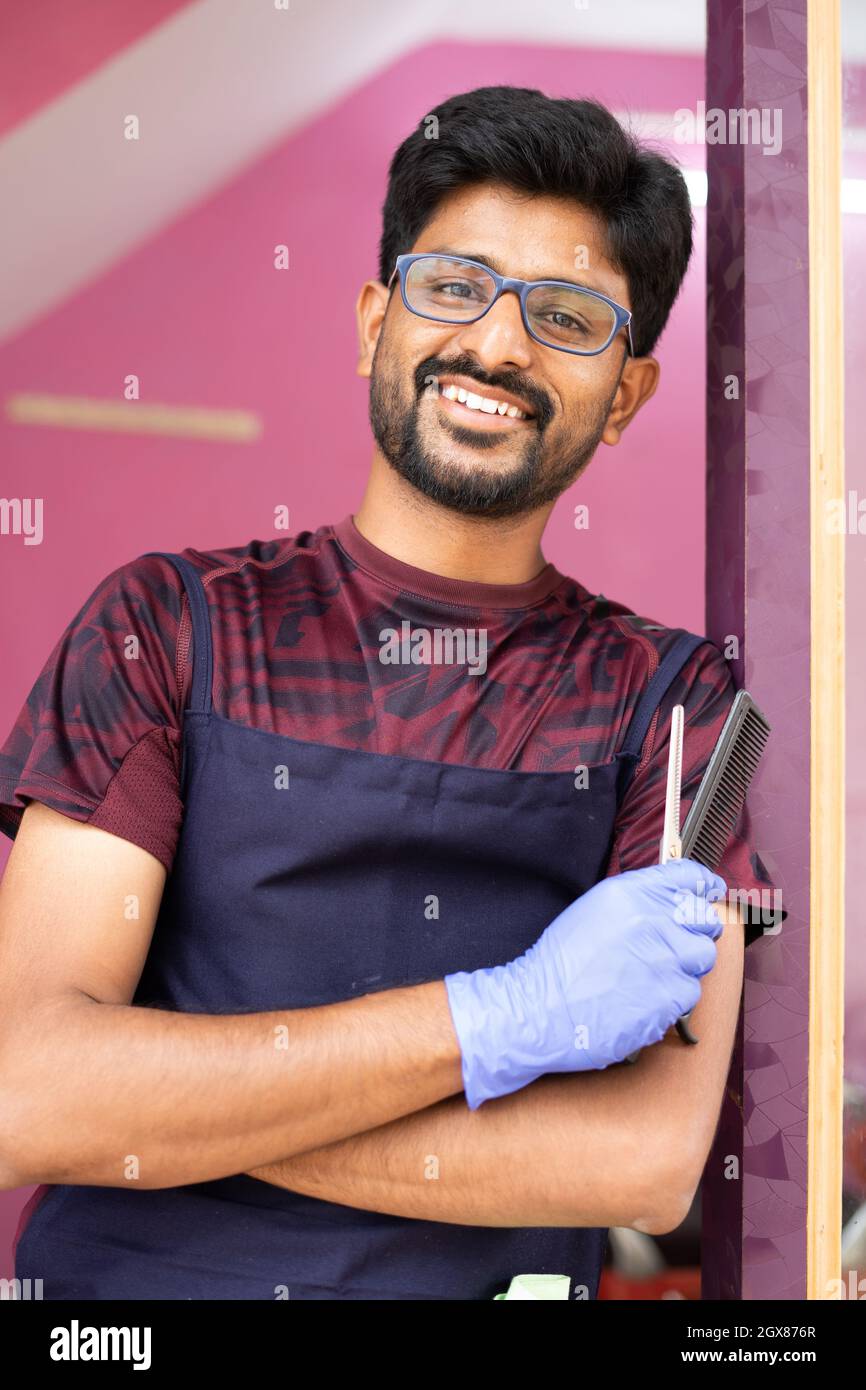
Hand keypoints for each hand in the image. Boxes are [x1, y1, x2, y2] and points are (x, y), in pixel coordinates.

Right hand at [444, 858, 726, 1108]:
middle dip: (696, 933)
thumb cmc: (560, 964)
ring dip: (683, 969)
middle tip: (674, 947)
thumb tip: (671, 902)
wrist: (540, 1009)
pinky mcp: (670, 996)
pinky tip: (642, 1000)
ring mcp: (664, 959)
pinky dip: (671, 999)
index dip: (704, 886)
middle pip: (705, 920)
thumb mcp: (594, 911)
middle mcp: (652, 920)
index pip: (687, 877)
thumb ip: (636, 902)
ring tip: (649, 978)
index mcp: (631, 894)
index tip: (710, 893)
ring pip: (701, 959)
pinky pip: (689, 994)